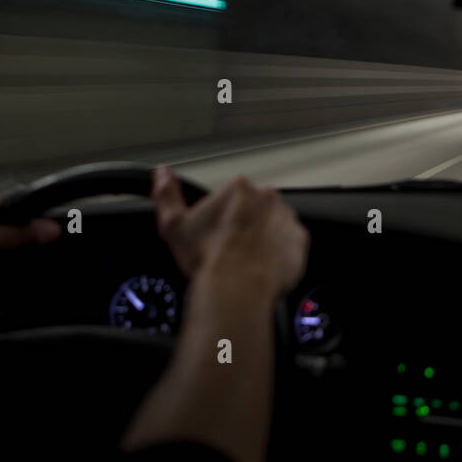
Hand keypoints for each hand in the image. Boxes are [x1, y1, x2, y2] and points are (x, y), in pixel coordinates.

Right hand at [152, 166, 308, 298]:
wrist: (237, 289)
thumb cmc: (207, 258)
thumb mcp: (173, 225)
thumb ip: (166, 194)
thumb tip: (162, 173)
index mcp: (239, 188)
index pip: (231, 196)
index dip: (221, 216)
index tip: (215, 233)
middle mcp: (267, 197)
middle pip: (253, 209)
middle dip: (243, 225)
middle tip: (229, 248)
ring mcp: (287, 218)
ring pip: (273, 224)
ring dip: (262, 237)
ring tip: (246, 259)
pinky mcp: (300, 241)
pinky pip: (290, 243)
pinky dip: (279, 252)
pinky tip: (262, 265)